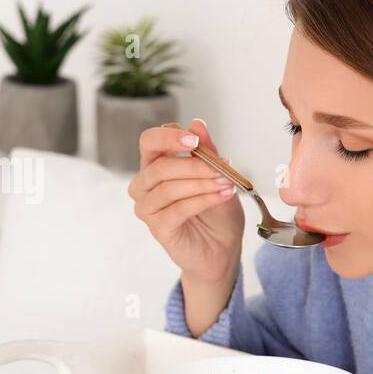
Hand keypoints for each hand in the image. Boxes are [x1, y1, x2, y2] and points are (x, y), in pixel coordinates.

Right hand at [129, 118, 244, 282]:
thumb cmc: (217, 213)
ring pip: (169, 188)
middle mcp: (144, 186)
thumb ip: (207, 152)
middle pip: (159, 166)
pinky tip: (223, 195)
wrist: (223, 249)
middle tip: (222, 167)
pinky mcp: (158, 228)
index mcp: (155, 166)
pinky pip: (178, 209)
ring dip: (202, 183)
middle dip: (194, 165)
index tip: (195, 140)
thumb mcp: (218, 177)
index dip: (169, 137)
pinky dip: (203, 200)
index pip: (149, 141)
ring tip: (227, 183)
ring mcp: (148, 209)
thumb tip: (197, 123)